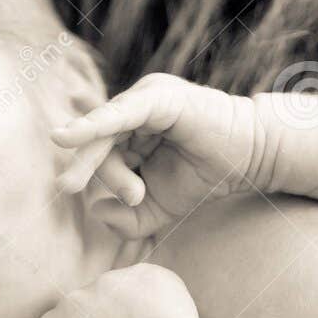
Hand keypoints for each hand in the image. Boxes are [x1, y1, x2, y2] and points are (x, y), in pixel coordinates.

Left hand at [51, 72, 270, 237]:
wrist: (251, 160)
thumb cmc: (204, 177)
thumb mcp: (158, 210)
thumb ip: (126, 221)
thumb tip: (94, 210)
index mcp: (129, 129)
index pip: (97, 150)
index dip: (88, 172)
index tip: (69, 190)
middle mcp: (133, 108)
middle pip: (97, 140)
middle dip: (86, 167)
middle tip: (66, 188)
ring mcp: (145, 98)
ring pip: (109, 131)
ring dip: (113, 168)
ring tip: (137, 193)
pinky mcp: (158, 95)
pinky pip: (122, 113)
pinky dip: (96, 124)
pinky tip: (69, 135)